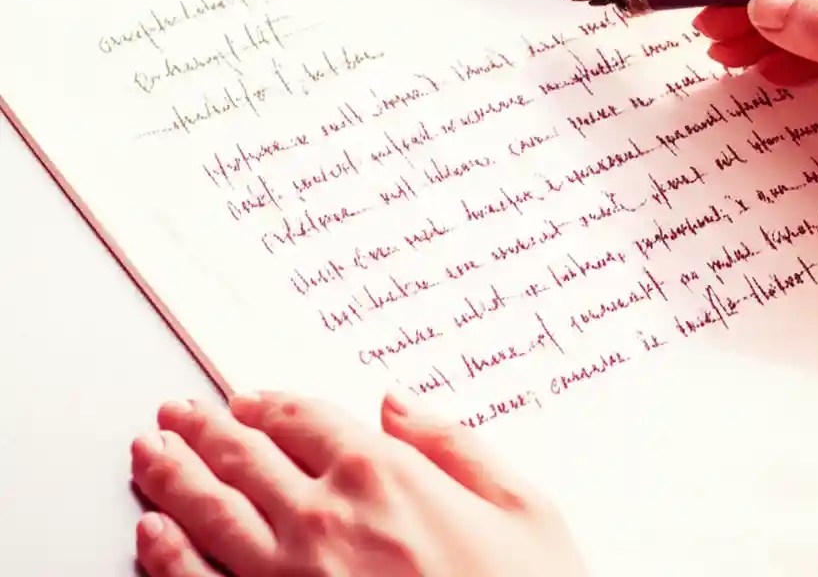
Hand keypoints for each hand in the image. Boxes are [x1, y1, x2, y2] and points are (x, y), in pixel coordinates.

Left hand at [129, 390, 587, 576]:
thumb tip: (399, 402)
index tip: (248, 400)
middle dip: (206, 429)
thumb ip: (456, 445)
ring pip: (209, 510)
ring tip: (149, 453)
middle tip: (177, 415)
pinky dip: (166, 552)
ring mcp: (285, 575)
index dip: (269, 404)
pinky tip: (151, 531)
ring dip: (172, 475)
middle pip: (245, 456)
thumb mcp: (525, 507)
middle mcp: (324, 517)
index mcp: (385, 474)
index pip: (306, 420)